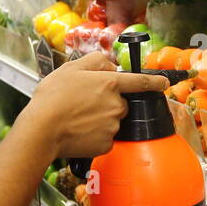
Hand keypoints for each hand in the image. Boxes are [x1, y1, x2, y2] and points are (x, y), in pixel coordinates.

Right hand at [23, 51, 167, 158]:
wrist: (42, 130)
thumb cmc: (52, 98)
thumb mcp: (71, 68)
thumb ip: (96, 61)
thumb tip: (111, 65)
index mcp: (110, 84)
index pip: (140, 82)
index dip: (155, 82)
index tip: (164, 83)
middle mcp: (117, 105)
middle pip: (121, 103)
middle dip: (108, 103)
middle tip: (84, 104)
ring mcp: (113, 126)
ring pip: (113, 121)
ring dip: (101, 119)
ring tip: (78, 118)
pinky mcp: (106, 144)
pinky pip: (106, 138)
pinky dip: (95, 135)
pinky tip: (80, 131)